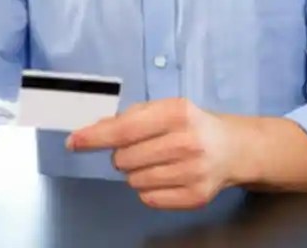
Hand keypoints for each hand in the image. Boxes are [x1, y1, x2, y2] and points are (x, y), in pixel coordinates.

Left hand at [66, 98, 242, 209]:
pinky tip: (165, 176)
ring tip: (157, 161)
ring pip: (133, 180)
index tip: (75, 141)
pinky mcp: (195, 196)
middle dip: (122, 154)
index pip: (124, 130)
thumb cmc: (192, 125)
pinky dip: (148, 189)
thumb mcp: (166, 108)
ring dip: (136, 172)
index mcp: (177, 113)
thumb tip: (95, 130)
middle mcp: (187, 142)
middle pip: (124, 158)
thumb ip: (130, 116)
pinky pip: (148, 198)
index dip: (95, 137)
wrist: (232, 149)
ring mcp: (192, 172)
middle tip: (141, 148)